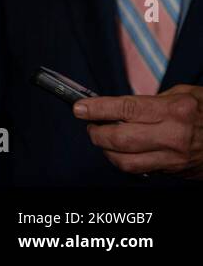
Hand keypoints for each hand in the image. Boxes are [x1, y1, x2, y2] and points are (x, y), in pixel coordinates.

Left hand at [73, 84, 202, 178]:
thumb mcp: (186, 94)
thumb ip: (152, 100)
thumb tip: (120, 107)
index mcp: (175, 110)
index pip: (125, 109)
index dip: (97, 109)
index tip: (80, 108)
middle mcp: (173, 136)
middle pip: (119, 139)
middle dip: (96, 132)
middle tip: (90, 125)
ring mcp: (174, 158)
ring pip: (126, 162)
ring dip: (106, 151)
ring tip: (102, 139)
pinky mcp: (175, 172)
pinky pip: (140, 170)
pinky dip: (124, 161)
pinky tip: (121, 151)